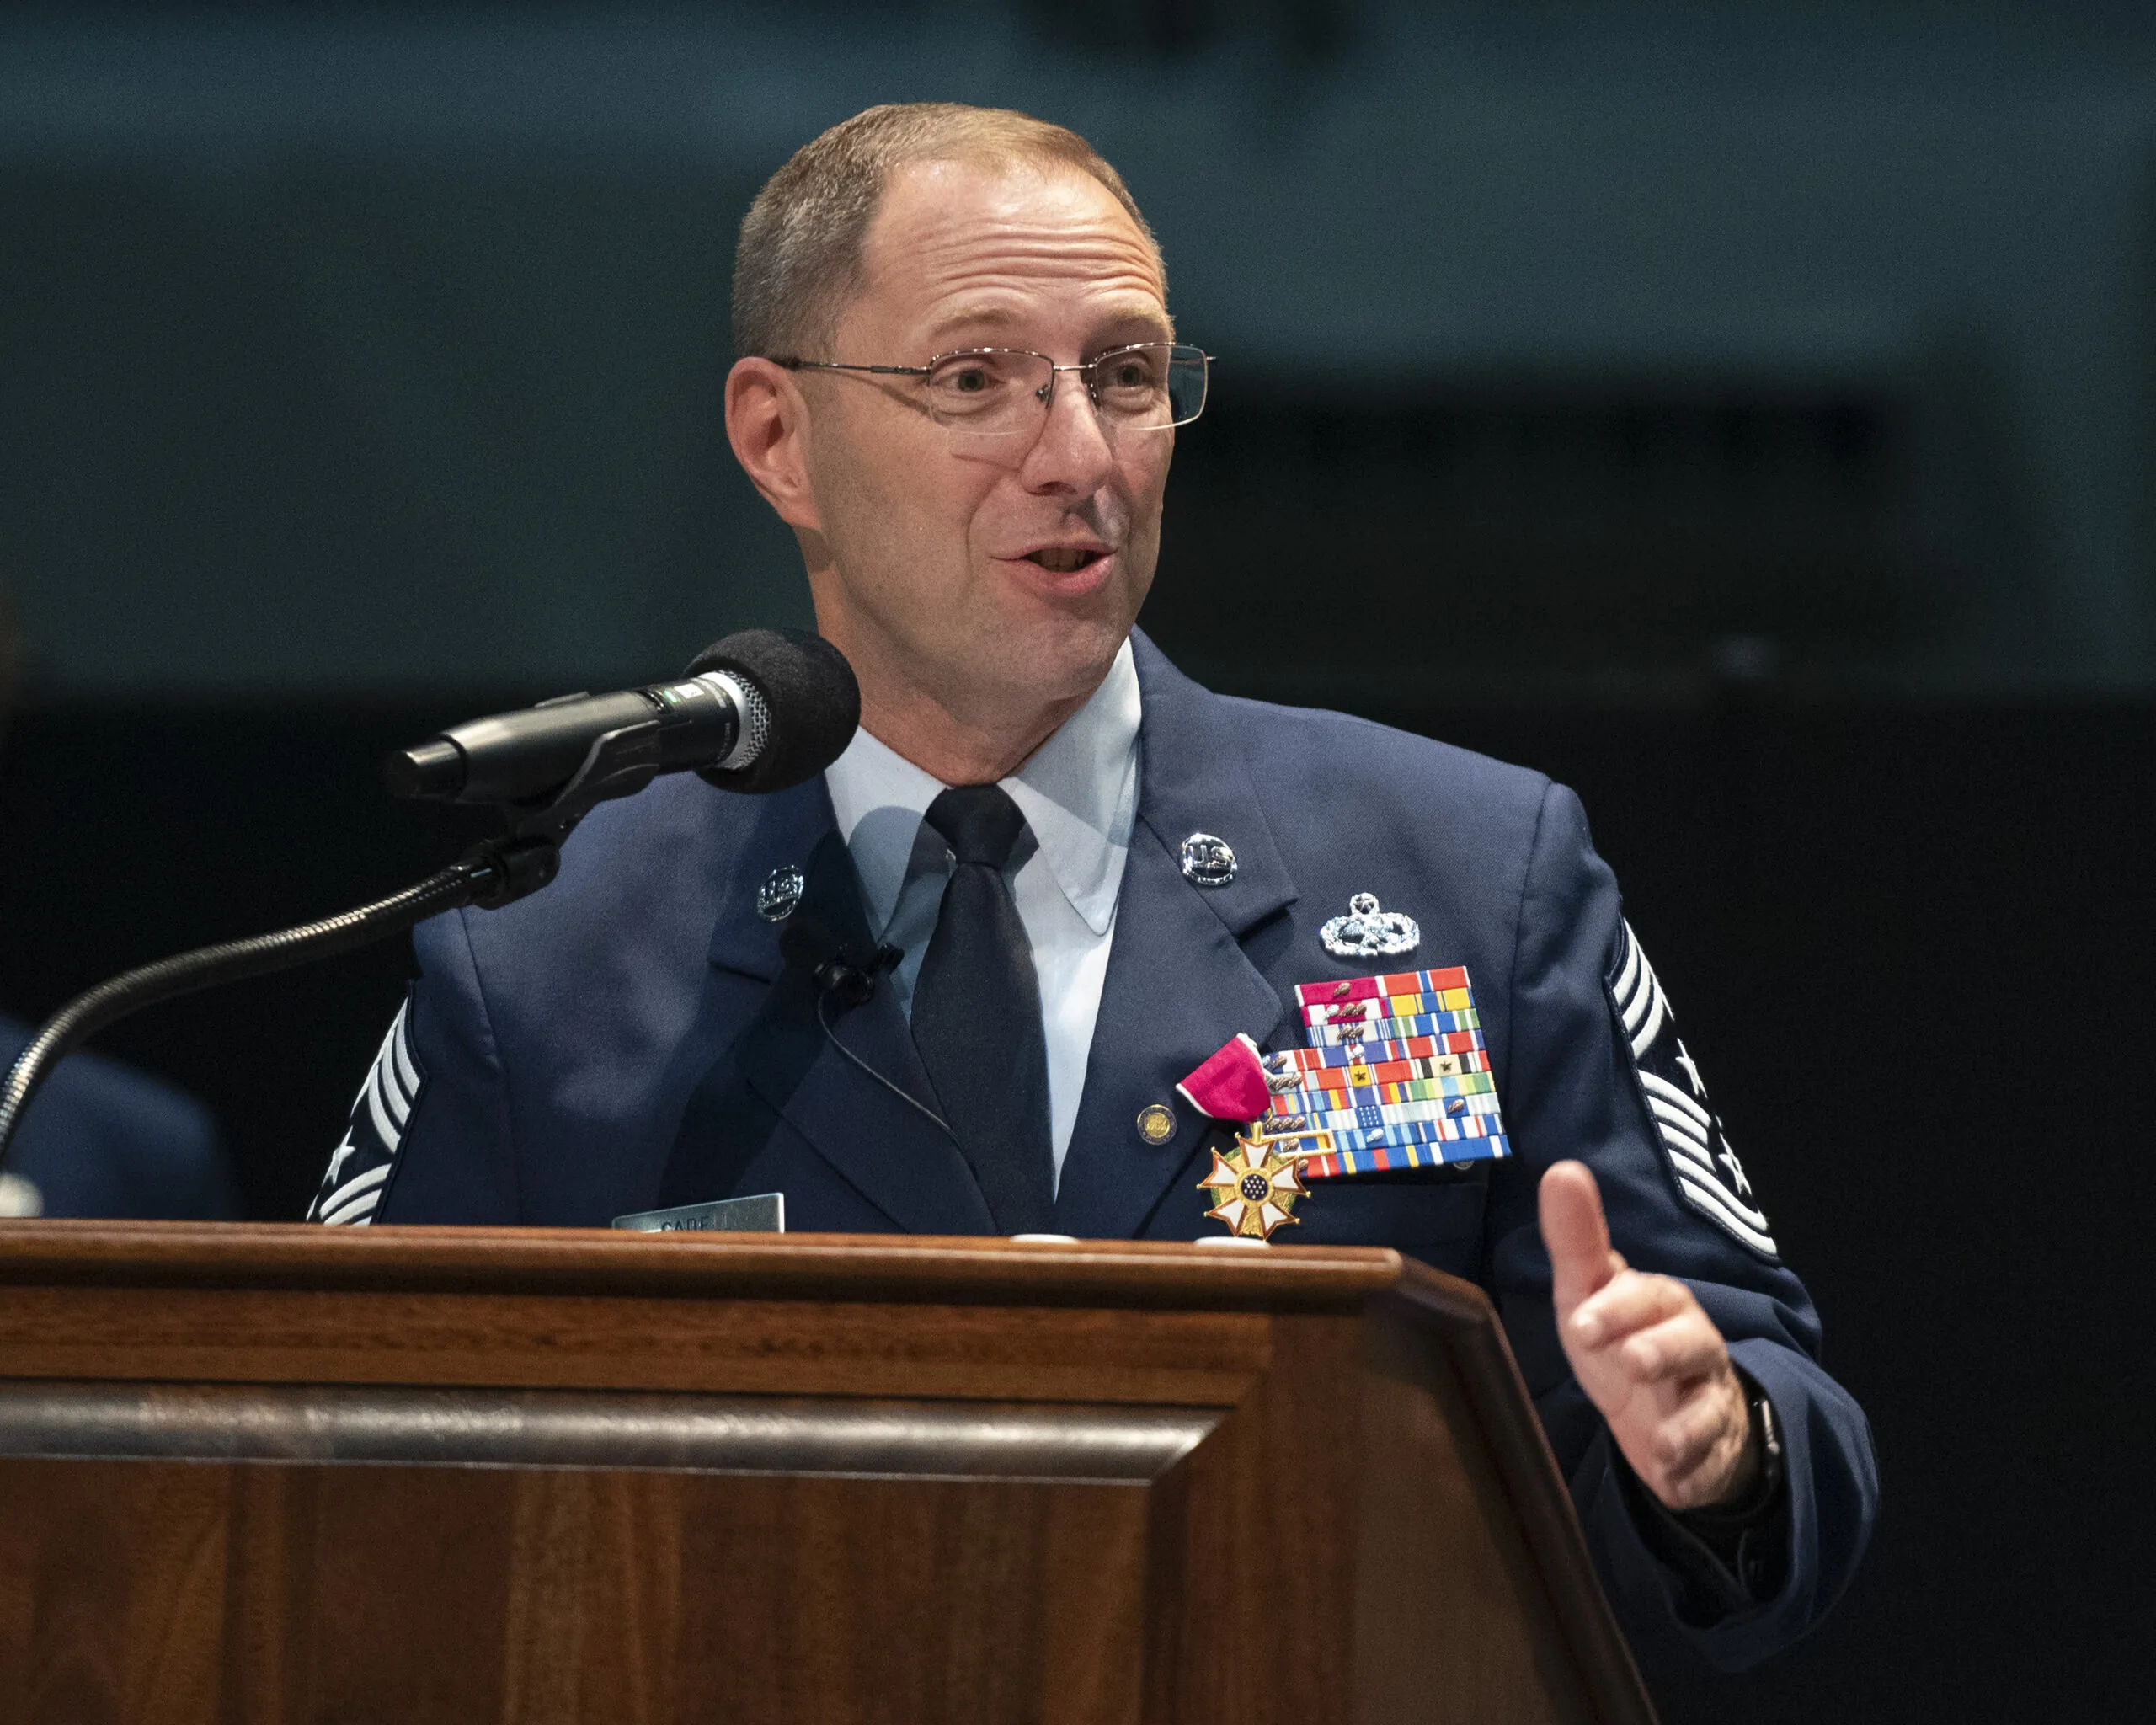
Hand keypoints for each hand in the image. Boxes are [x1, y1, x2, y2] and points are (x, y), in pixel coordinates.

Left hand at [1539, 1160, 1757, 1511]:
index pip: (1649, 1296)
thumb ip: (1576, 1240)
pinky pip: (1714, 1465)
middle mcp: (1693, 1347)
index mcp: (1661, 1304)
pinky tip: (1674, 1486)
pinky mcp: (1712, 1451)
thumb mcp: (1589, 1293)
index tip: (1581, 1323)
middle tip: (1632, 1364)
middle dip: (1665, 1352)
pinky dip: (1696, 1477)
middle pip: (1695, 1344)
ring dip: (1689, 1428)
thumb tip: (1562, 1170)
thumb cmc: (1620, 1338)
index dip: (1619, 1309)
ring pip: (1712, 1409)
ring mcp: (1707, 1400)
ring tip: (1662, 1445)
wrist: (1662, 1407)